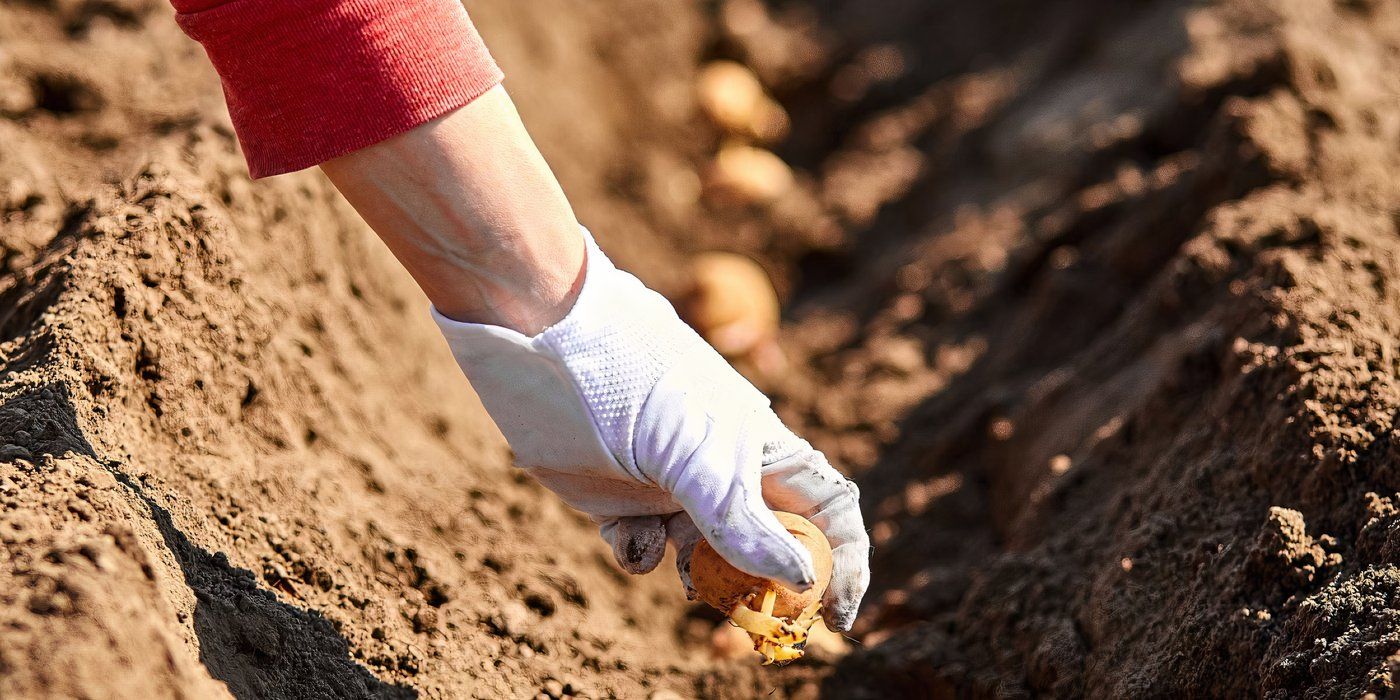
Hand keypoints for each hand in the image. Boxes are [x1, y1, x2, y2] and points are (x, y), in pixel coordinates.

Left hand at [433, 229, 869, 629]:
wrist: (531, 329)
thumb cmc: (621, 375)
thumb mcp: (685, 451)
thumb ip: (737, 517)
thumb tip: (801, 578)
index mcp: (760, 447)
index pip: (827, 509)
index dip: (843, 561)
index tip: (834, 617)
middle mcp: (723, 467)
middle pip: (767, 544)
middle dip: (765, 586)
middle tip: (750, 620)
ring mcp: (670, 481)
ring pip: (703, 554)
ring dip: (700, 577)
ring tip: (685, 580)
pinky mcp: (618, 493)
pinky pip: (645, 546)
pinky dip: (640, 554)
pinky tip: (625, 536)